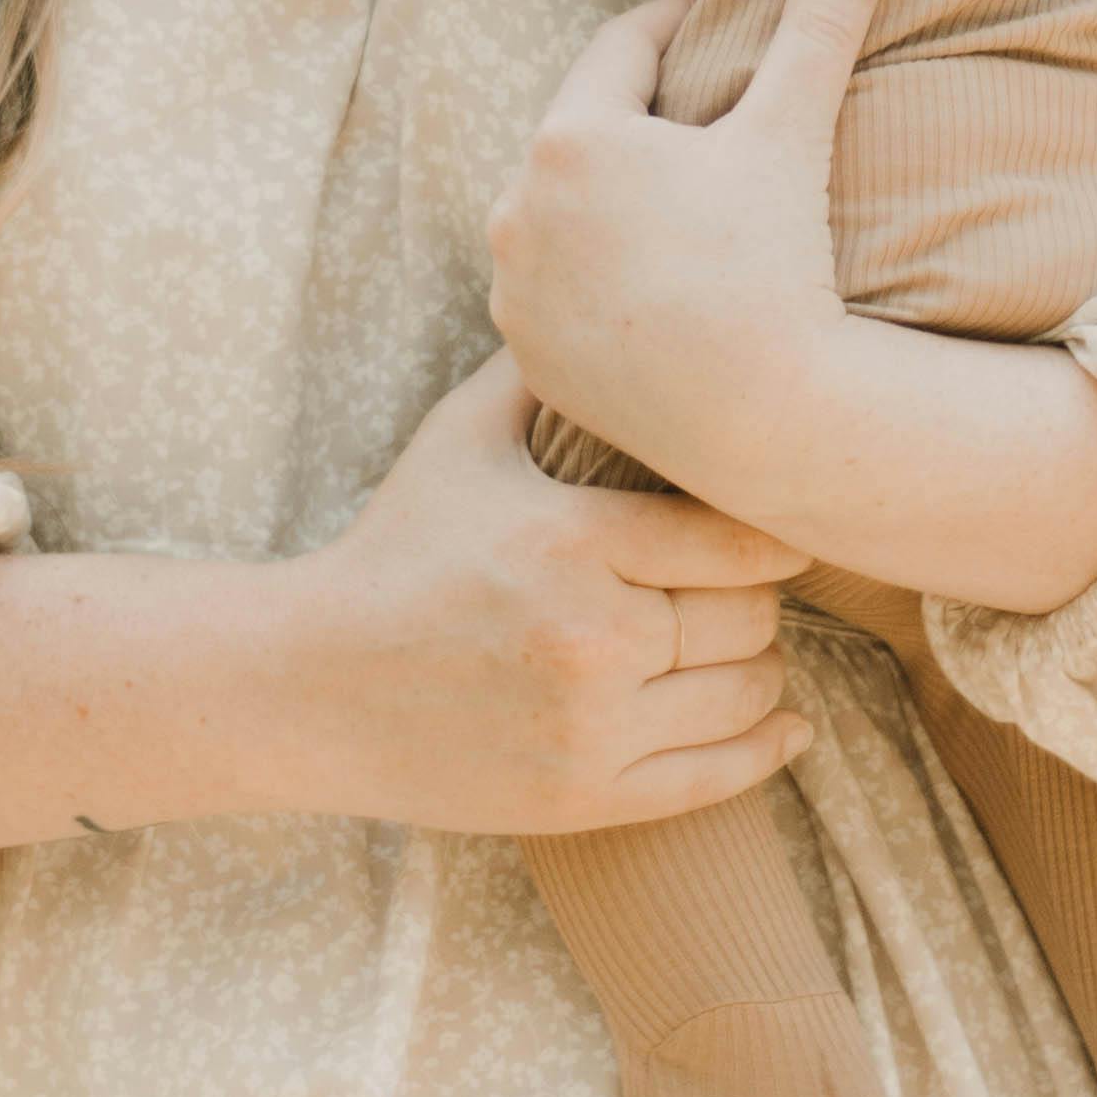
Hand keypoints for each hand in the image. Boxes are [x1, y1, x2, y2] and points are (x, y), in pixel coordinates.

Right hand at [281, 356, 798, 838]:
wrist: (310, 686)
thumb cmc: (393, 550)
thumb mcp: (458, 440)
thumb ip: (541, 372)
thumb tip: (599, 298)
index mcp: (572, 539)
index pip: (732, 539)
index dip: (772, 532)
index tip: (785, 523)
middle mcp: (592, 637)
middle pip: (748, 617)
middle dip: (758, 598)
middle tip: (746, 586)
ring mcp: (591, 727)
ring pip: (743, 693)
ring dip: (761, 666)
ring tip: (744, 646)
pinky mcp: (584, 798)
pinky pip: (716, 776)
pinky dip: (766, 749)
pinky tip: (786, 727)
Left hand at [482, 0, 889, 529]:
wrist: (763, 417)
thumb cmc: (776, 264)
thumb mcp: (792, 134)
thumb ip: (817, 26)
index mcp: (571, 137)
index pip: (624, 50)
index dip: (677, 29)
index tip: (714, 25)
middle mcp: (516, 206)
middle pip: (585, 133)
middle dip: (638, 119)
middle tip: (699, 117)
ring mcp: (514, 287)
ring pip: (562, 213)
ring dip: (605, 200)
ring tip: (670, 202)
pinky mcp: (525, 353)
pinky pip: (554, 290)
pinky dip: (590, 275)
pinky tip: (642, 279)